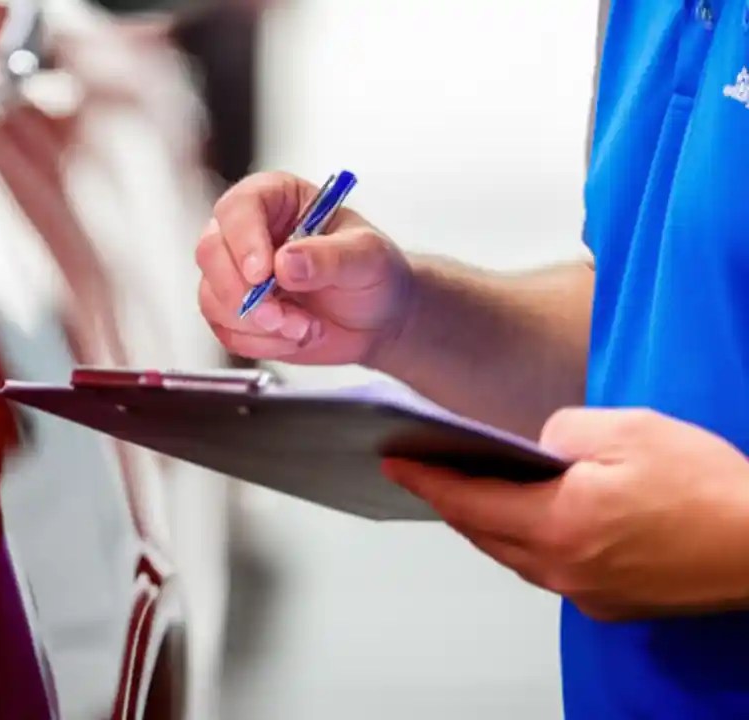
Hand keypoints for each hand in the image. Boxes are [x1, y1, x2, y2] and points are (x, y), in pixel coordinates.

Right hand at [195, 171, 413, 364]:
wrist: (379, 319)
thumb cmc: (374, 273)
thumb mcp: (367, 257)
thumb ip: (330, 257)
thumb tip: (287, 263)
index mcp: (276, 199)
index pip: (239, 207)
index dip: (244, 240)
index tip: (263, 273)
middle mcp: (248, 233)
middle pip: (210, 252)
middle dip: (243, 293)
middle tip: (280, 315)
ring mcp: (236, 274)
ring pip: (212, 298)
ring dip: (257, 325)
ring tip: (303, 328)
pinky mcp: (235, 313)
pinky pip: (226, 332)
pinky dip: (261, 344)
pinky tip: (294, 336)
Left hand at [383, 408, 748, 620]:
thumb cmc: (706, 486)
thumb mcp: (626, 430)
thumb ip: (562, 432)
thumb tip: (537, 448)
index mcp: (556, 523)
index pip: (468, 500)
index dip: (426, 479)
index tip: (395, 463)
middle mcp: (561, 567)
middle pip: (484, 533)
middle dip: (451, 501)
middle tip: (426, 473)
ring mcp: (587, 592)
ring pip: (515, 555)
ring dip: (488, 524)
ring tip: (473, 492)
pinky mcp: (613, 602)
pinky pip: (550, 570)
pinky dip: (528, 542)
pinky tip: (535, 520)